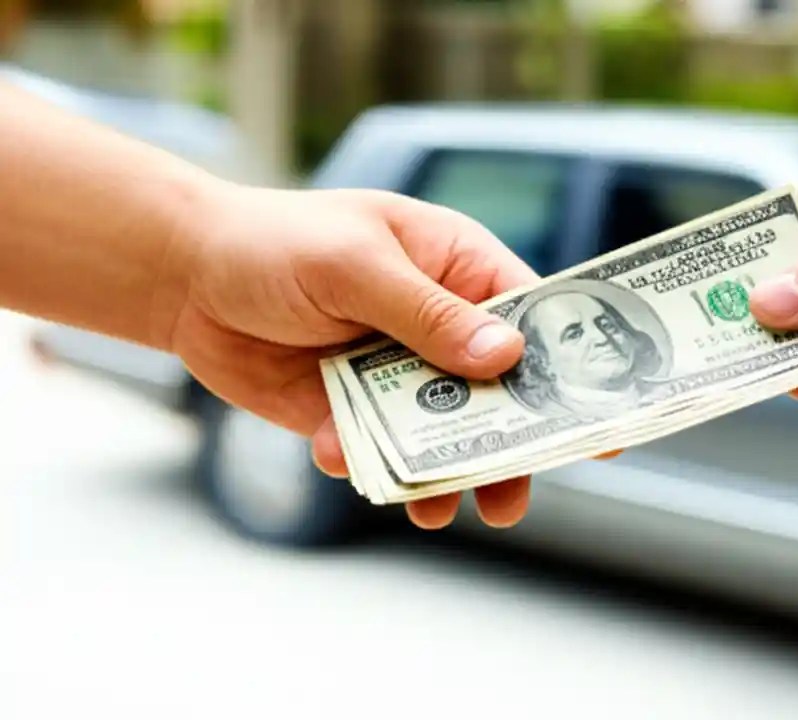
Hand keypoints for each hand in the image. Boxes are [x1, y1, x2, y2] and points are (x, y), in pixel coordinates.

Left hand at [162, 183, 537, 529]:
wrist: (185, 280)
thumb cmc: (275, 242)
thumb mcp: (356, 266)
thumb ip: (427, 314)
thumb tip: (505, 358)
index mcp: (457, 269)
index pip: (530, 319)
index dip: (565, 370)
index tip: (597, 427)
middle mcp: (437, 324)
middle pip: (496, 392)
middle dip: (506, 447)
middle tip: (512, 498)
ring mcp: (395, 370)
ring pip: (440, 431)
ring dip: (441, 472)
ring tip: (438, 510)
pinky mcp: (352, 408)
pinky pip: (377, 447)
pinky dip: (365, 461)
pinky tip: (337, 453)